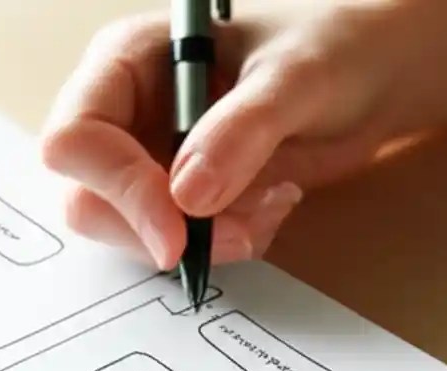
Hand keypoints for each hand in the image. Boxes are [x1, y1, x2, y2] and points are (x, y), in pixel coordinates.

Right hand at [39, 1, 409, 269]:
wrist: (371, 77)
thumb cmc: (329, 48)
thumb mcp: (294, 78)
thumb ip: (241, 130)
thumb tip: (186, 196)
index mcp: (126, 62)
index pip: (75, 138)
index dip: (117, 188)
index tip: (177, 229)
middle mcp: (124, 114)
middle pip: (89, 200)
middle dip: (162, 229)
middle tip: (239, 232)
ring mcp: (150, 160)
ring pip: (133, 234)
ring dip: (204, 240)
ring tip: (272, 203)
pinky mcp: (181, 199)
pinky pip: (179, 245)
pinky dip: (227, 242)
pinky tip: (273, 205)